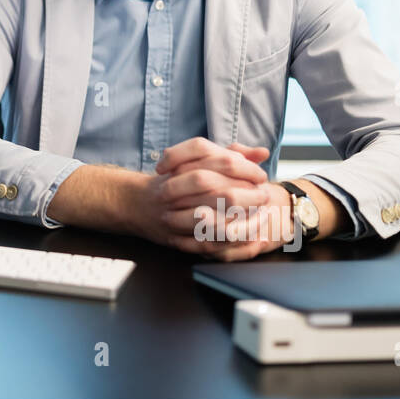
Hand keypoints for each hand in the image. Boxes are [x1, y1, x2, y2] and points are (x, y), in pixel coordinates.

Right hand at [129, 137, 293, 259]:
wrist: (135, 204)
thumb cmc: (173, 179)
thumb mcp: (197, 160)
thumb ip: (230, 153)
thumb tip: (262, 152)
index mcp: (178, 167)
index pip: (217, 162)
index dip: (245, 168)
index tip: (260, 175)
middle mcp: (171, 191)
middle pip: (214, 190)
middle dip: (246, 194)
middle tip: (264, 195)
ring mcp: (171, 217)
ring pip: (211, 221)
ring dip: (242, 220)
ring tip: (263, 216)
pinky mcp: (175, 241)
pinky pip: (208, 246)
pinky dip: (234, 244)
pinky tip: (254, 237)